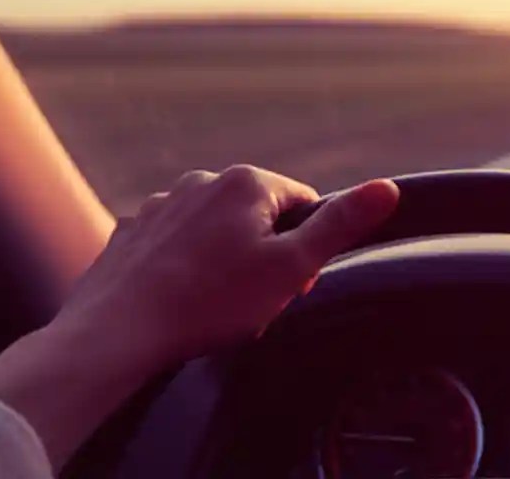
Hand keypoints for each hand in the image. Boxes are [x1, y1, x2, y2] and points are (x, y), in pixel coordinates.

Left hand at [0, 165, 397, 468]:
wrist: (120, 329)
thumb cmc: (212, 301)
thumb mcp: (292, 267)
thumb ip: (340, 225)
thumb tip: (389, 187)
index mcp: (247, 182)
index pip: (304, 205)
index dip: (307, 250)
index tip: (292, 286)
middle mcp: (203, 179)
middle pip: (258, 218)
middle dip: (265, 257)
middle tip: (254, 303)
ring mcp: (162, 203)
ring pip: (215, 231)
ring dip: (225, 262)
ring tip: (215, 307)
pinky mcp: (132, 230)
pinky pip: (175, 246)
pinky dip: (184, 268)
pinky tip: (181, 300)